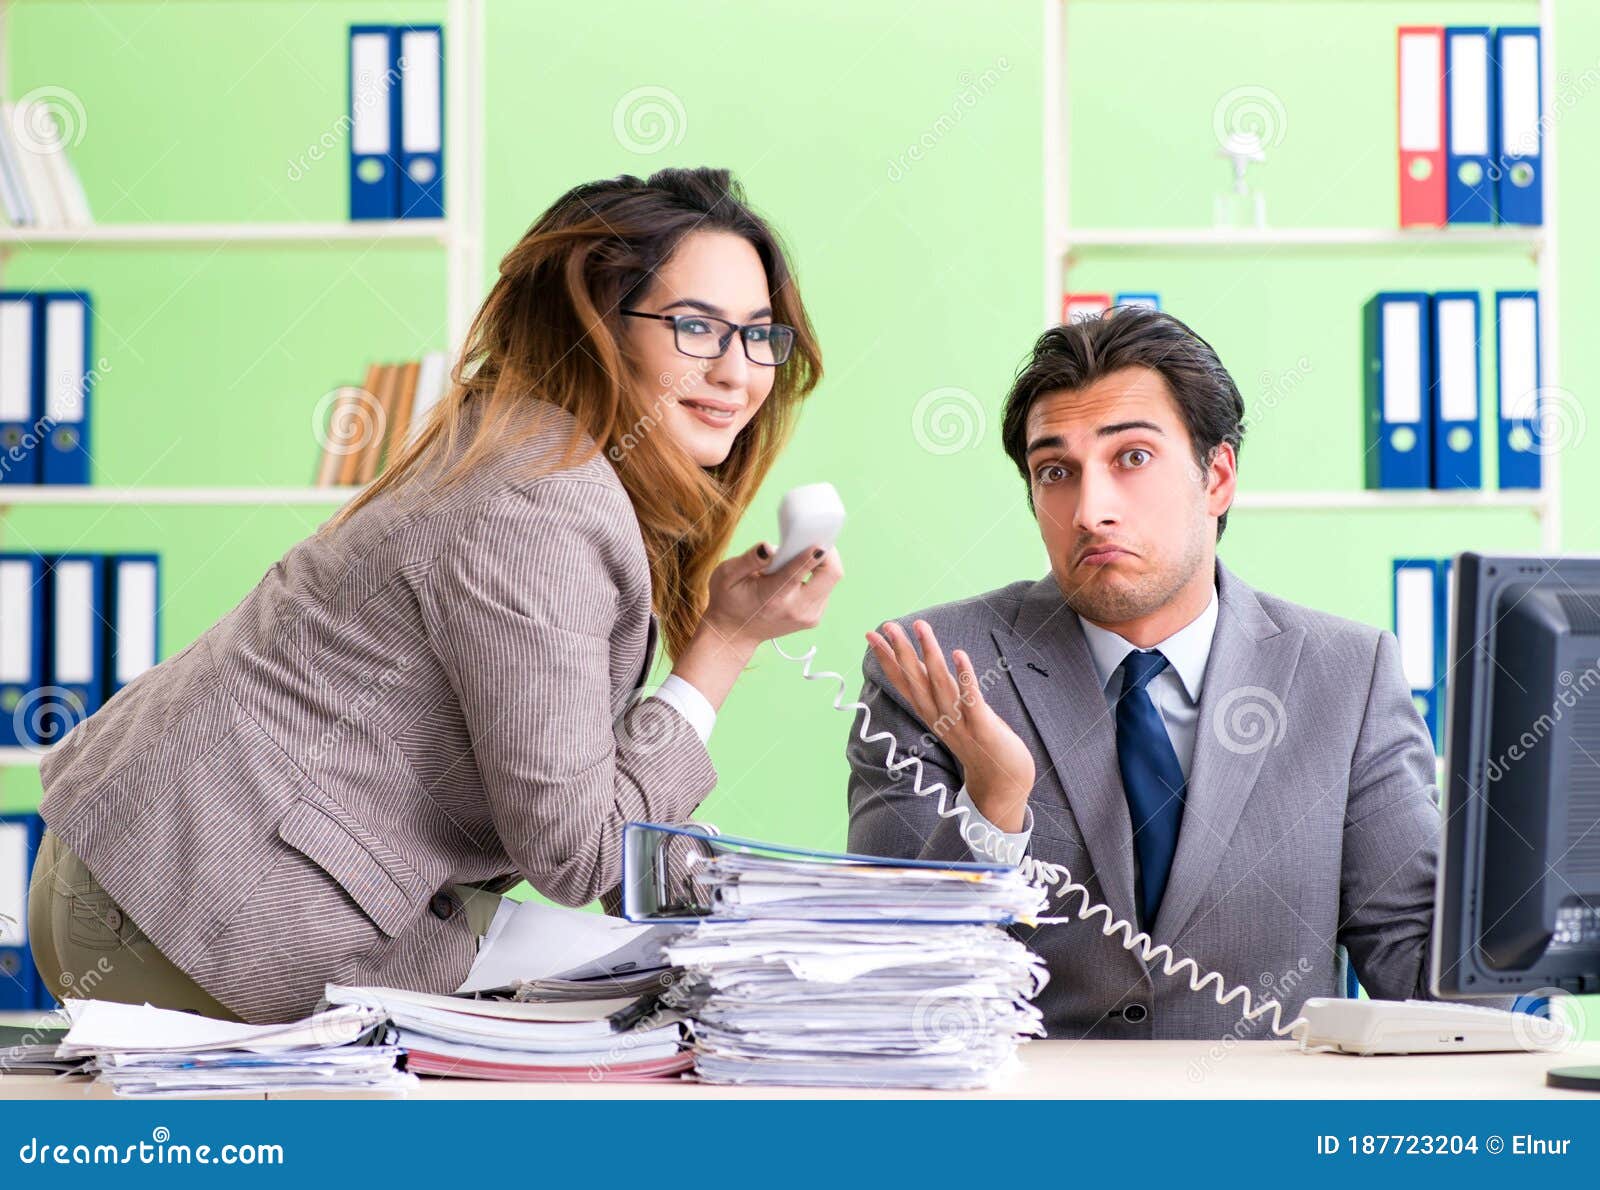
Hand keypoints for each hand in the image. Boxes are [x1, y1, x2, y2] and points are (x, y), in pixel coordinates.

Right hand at [670, 541, 842, 708]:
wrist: (734, 635)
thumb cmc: (728, 600)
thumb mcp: (726, 576)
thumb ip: (748, 559)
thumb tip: (768, 547)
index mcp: (772, 598)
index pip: (796, 574)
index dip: (811, 556)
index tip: (820, 542)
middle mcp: (795, 609)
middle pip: (830, 575)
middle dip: (828, 552)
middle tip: (815, 538)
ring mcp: (808, 616)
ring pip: (832, 580)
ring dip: (823, 562)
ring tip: (804, 552)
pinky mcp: (814, 617)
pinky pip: (826, 588)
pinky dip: (818, 575)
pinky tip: (802, 572)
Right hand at [866, 619, 1034, 832]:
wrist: (1001, 784)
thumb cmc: (980, 745)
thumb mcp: (953, 718)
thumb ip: (941, 695)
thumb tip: (929, 668)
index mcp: (930, 714)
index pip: (903, 682)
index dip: (886, 659)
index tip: (871, 636)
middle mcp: (939, 717)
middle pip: (915, 680)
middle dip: (900, 651)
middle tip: (887, 625)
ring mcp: (959, 722)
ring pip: (940, 683)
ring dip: (929, 654)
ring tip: (920, 627)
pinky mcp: (982, 726)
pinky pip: (971, 698)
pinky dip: (964, 676)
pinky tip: (958, 654)